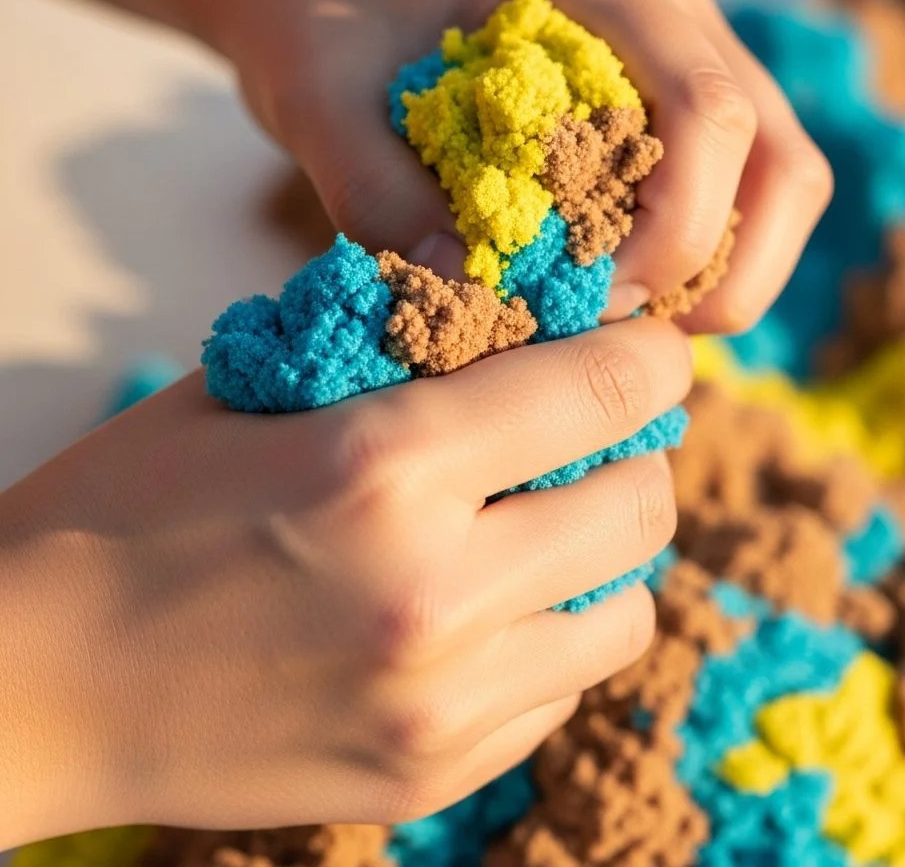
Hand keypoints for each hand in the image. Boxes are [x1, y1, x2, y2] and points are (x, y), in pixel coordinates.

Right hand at [0, 318, 689, 847]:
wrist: (31, 686)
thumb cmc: (125, 513)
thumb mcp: (260, 393)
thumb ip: (403, 356)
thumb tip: (529, 328)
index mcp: (386, 463)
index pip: (599, 387)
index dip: (649, 354)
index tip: (649, 347)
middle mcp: (437, 590)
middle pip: (642, 504)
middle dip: (635, 450)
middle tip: (590, 434)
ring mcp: (445, 702)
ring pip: (626, 608)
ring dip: (605, 550)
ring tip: (543, 522)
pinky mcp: (434, 771)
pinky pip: (565, 685)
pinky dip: (556, 629)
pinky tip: (492, 604)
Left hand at [209, 0, 831, 323]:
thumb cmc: (319, 17)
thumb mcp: (318, 97)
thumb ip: (379, 194)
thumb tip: (470, 296)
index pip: (708, 108)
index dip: (677, 229)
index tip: (593, 300)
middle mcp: (658, 2)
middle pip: (775, 152)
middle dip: (719, 267)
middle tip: (622, 334)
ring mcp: (672, 46)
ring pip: (774, 175)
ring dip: (721, 271)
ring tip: (625, 321)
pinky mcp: (658, 97)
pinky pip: (730, 188)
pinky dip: (695, 258)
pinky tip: (619, 292)